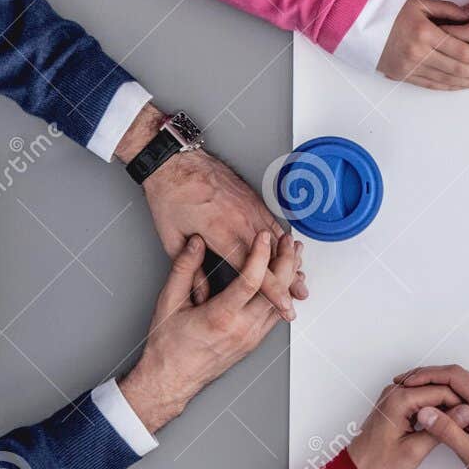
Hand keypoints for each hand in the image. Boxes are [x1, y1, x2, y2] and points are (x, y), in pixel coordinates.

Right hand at [117, 231, 297, 432]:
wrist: (172, 380)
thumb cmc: (168, 345)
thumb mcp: (169, 302)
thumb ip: (183, 269)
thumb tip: (196, 243)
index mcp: (220, 317)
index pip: (252, 280)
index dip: (262, 254)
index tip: (265, 236)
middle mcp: (242, 328)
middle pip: (277, 291)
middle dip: (286, 261)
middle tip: (288, 240)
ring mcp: (252, 337)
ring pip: (282, 303)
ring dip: (289, 277)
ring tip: (291, 254)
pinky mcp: (255, 341)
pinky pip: (275, 315)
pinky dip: (283, 295)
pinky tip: (284, 280)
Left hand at [118, 105, 306, 314]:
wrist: (173, 162)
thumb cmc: (170, 196)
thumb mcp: (170, 239)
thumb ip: (189, 269)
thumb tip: (202, 289)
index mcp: (222, 234)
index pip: (254, 271)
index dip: (273, 293)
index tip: (284, 307)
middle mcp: (242, 220)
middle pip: (274, 258)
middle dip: (289, 281)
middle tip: (298, 297)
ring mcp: (251, 208)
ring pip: (279, 241)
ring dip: (290, 262)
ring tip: (299, 278)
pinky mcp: (253, 200)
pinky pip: (274, 224)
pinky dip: (284, 241)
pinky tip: (288, 252)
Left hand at [347, 381, 468, 468]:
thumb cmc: (379, 464)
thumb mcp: (415, 450)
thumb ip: (443, 429)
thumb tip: (466, 412)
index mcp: (400, 400)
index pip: (442, 391)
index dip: (461, 404)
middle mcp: (395, 392)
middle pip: (437, 386)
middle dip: (454, 401)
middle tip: (467, 420)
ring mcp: (394, 395)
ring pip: (430, 390)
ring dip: (445, 403)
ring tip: (456, 421)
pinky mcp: (395, 402)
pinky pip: (421, 396)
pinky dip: (434, 406)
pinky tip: (442, 420)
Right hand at [377, 0, 468, 90]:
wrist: (358, 23)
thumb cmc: (390, 10)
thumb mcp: (420, 4)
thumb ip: (449, 11)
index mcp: (425, 34)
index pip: (462, 52)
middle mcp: (418, 54)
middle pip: (459, 69)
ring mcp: (410, 68)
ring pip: (448, 81)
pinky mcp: (403, 76)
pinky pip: (433, 85)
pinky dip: (452, 86)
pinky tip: (466, 85)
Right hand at [393, 365, 468, 468]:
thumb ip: (448, 431)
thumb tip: (424, 412)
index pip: (453, 376)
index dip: (426, 375)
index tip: (407, 382)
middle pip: (458, 374)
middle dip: (429, 377)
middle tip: (405, 384)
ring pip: (464, 382)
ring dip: (440, 384)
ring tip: (416, 393)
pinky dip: (452, 393)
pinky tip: (438, 405)